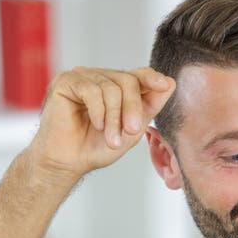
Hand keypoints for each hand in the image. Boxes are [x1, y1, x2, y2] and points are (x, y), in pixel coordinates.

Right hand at [28, 66, 175, 179]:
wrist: (70, 162)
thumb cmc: (96, 147)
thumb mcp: (131, 130)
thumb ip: (149, 107)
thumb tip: (170, 83)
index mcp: (117, 88)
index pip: (138, 75)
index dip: (152, 78)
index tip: (163, 85)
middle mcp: (101, 78)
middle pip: (127, 81)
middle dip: (132, 108)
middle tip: (131, 131)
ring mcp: (83, 77)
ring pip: (110, 88)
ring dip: (114, 117)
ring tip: (112, 139)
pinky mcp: (67, 81)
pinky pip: (91, 89)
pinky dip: (98, 111)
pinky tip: (96, 125)